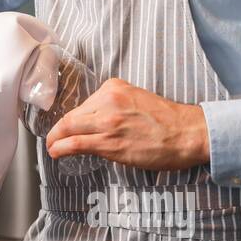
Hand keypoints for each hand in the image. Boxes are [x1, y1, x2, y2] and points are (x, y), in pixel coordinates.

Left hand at [44, 77, 208, 172]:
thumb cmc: (168, 121)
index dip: (73, 119)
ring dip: (56, 140)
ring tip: (53, 147)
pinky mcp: (109, 142)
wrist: (188, 133)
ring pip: (69, 129)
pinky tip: (57, 151)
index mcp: (114, 88)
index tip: (68, 127)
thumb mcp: (136, 100)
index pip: (83, 105)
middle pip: (72, 116)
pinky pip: (76, 143)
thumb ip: (115, 106)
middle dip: (59, 129)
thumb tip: (98, 120)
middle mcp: (107, 101)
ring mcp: (107, 122)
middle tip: (54, 138)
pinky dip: (61, 147)